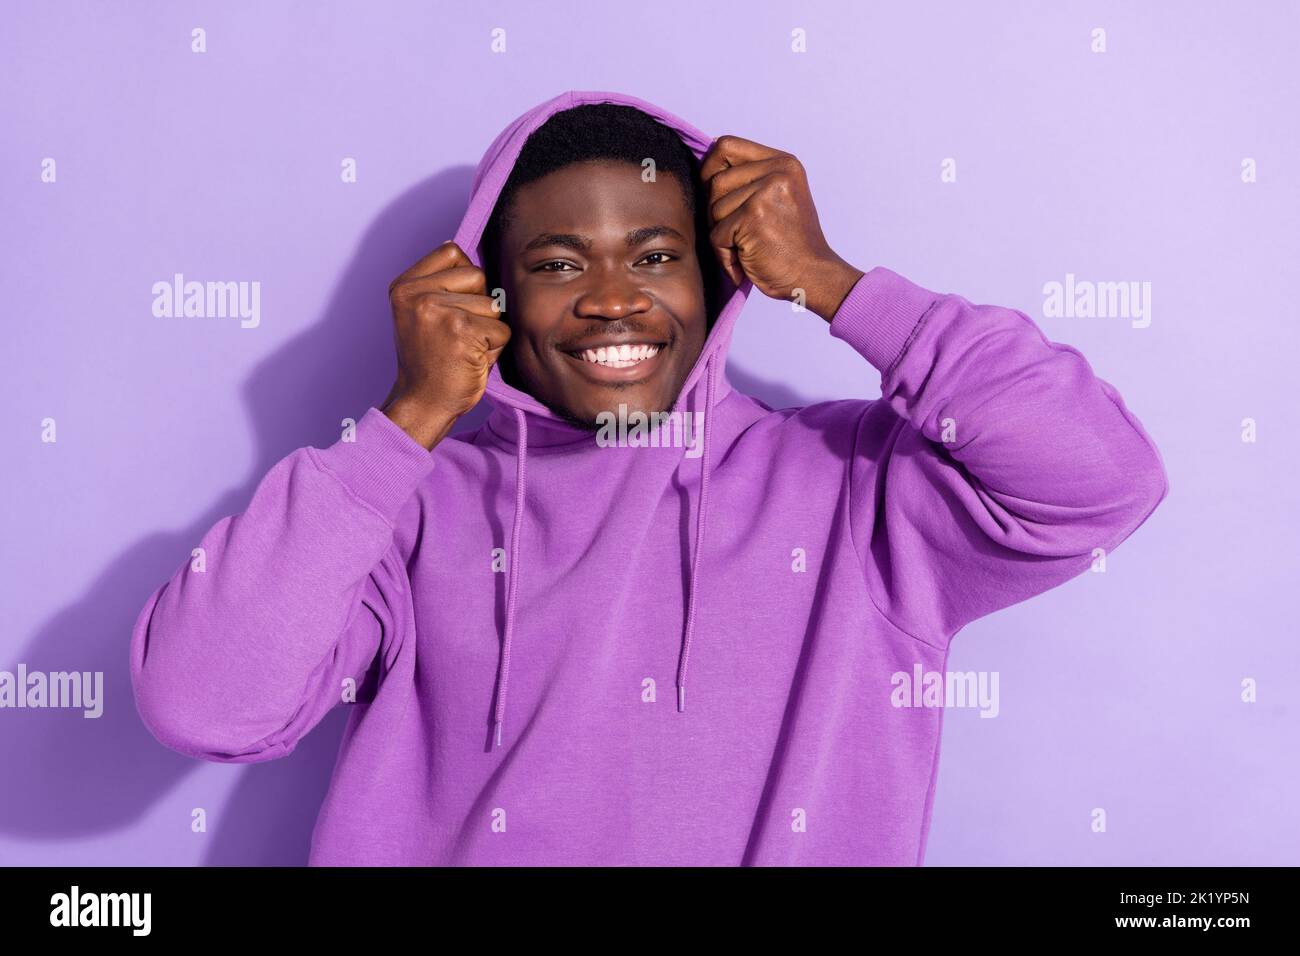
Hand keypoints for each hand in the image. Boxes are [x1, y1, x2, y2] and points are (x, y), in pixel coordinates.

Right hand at [380, 241, 510, 449]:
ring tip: (464, 349)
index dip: (465, 278)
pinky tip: (470, 360)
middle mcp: (416, 294)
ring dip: (489, 331)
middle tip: (458, 334)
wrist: (422, 404)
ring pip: (494, 305)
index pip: (452, 251)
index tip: (454, 308)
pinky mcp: (461, 331)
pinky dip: (494, 350)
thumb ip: (441, 285)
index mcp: (404, 286)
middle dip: (480, 306)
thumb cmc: (431, 361)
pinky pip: (502, 330)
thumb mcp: (422, 314)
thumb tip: (470, 255)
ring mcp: (437, 311)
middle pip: (478, 275)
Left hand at [700, 135, 863, 321]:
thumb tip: (705, 166)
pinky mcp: (754, 216)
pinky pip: (716, 234)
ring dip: (722, 235)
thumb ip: (750, 178)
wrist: (813, 276)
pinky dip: (724, 254)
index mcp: (783, 162)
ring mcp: (766, 192)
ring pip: (714, 209)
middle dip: (716, 212)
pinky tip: (745, 261)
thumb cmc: (790, 244)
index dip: (710, 169)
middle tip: (736, 234)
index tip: (713, 193)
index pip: (726, 145)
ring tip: (746, 247)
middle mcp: (778, 171)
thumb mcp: (779, 197)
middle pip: (715, 181)